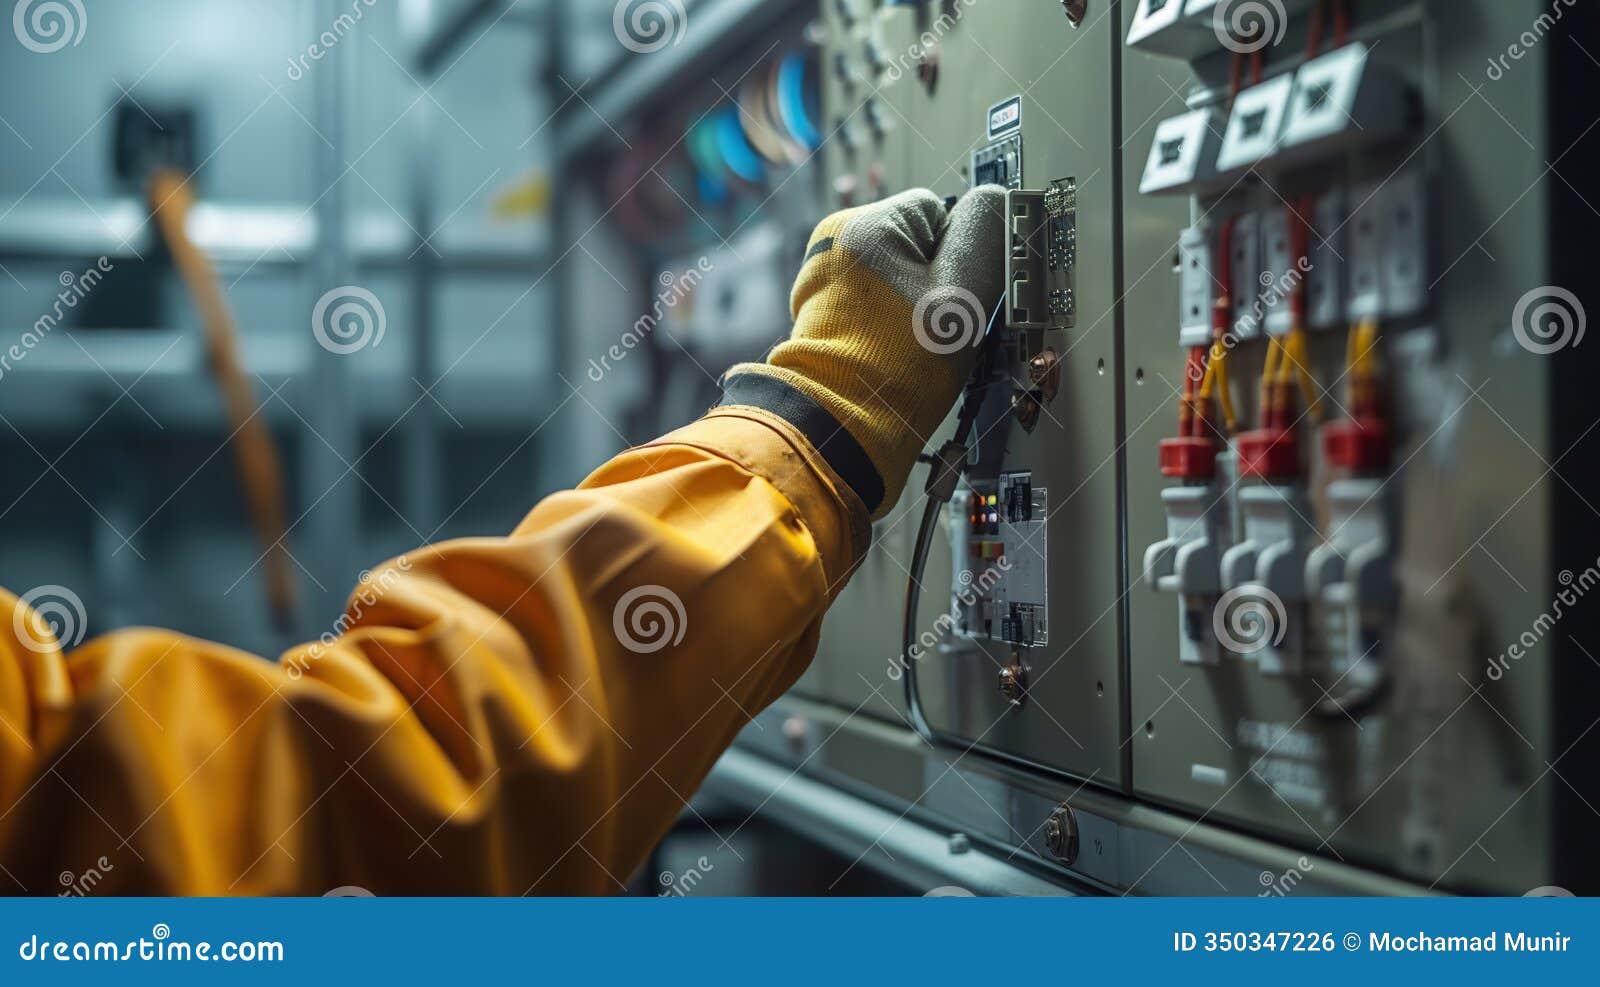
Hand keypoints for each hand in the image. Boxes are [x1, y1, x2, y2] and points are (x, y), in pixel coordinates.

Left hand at [720, 185, 1006, 517]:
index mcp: (865, 224)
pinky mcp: (822, 314)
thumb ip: (986, 234)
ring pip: (899, 277)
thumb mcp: (963, 292)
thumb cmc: (898, 369)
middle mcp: (835, 243)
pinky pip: (875, 304)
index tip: (966, 290)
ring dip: (917, 304)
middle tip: (942, 323)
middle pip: (918, 245)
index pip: (941, 211)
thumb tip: (996, 200)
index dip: (964, 253)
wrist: (843, 426)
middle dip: (938, 280)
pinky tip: (896, 351)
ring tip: (916, 342)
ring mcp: (824, 279)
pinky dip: (890, 324)